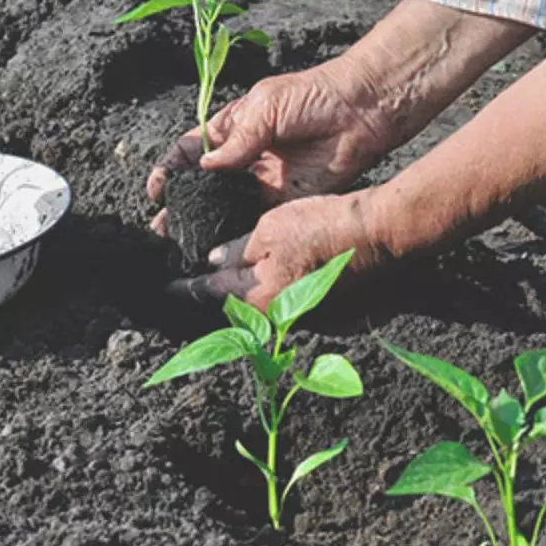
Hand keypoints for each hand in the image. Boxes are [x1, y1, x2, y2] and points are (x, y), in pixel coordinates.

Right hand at [147, 59, 398, 233]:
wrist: (361, 110)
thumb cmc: (312, 96)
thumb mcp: (264, 107)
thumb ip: (236, 141)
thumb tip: (205, 168)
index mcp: (233, 128)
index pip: (191, 151)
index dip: (170, 169)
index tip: (156, 188)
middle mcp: (245, 157)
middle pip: (204, 185)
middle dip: (181, 204)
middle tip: (162, 228)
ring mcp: (264, 180)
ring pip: (226, 206)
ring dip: (205, 223)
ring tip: (181, 242)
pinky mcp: (286, 200)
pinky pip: (257, 219)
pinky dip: (237, 232)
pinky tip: (218, 244)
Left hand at [166, 191, 384, 308]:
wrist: (380, 236)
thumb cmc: (324, 228)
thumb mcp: (270, 228)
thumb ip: (238, 248)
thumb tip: (215, 260)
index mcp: (258, 298)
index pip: (207, 293)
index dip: (182, 288)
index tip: (164, 289)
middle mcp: (278, 317)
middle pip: (235, 306)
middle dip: (215, 292)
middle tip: (194, 277)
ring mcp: (305, 317)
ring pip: (263, 304)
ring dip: (246, 290)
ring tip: (230, 272)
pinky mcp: (327, 311)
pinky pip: (289, 302)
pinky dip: (275, 289)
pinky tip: (273, 271)